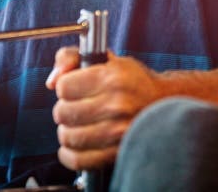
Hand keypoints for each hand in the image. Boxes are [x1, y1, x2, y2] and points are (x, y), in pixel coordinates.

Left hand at [47, 47, 161, 170]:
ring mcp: (118, 131)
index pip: (64, 87)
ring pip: (68, 136)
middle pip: (62, 112)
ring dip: (67, 131)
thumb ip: (71, 58)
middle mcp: (117, 104)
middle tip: (78, 107)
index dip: (66, 87)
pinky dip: (69, 154)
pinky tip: (76, 145)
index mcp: (113, 77)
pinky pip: (78, 160)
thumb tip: (52, 82)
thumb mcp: (106, 58)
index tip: (75, 88)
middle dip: (65, 109)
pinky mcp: (117, 153)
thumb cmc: (132, 80)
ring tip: (79, 125)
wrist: (165, 103)